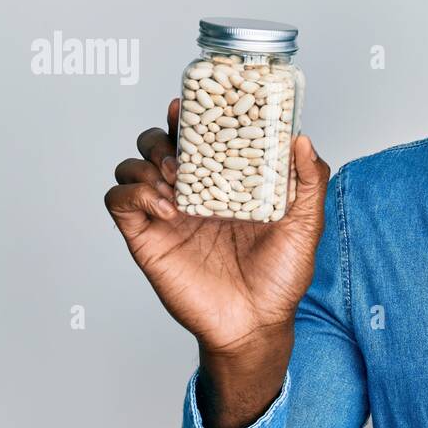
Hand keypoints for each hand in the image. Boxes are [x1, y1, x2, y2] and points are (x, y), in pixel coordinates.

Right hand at [104, 97, 330, 355]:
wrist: (256, 323)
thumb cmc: (281, 278)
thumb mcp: (306, 224)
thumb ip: (310, 180)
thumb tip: (301, 138)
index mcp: (225, 183)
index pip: (197, 136)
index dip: (189, 115)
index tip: (189, 104)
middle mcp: (191, 193)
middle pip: (156, 143)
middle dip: (163, 137)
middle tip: (184, 156)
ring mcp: (165, 214)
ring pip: (132, 166)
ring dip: (147, 163)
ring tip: (176, 182)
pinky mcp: (146, 237)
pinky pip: (118, 201)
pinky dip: (134, 194)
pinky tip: (168, 208)